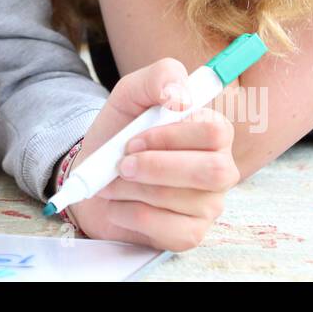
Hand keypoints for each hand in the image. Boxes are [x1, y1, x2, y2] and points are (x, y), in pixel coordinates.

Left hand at [65, 57, 237, 251]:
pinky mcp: (191, 235)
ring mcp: (209, 205)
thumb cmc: (119, 133)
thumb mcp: (131, 93)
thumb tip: (180, 95)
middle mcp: (219, 169)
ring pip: (184, 200)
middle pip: (212, 170)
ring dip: (133, 188)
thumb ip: (159, 76)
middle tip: (122, 164)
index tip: (133, 138)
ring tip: (112, 181)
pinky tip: (119, 205)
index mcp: (211, 132)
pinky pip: (171, 230)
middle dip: (156, 166)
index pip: (216, 132)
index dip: (170, 136)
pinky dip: (132, 214)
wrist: (92, 176)